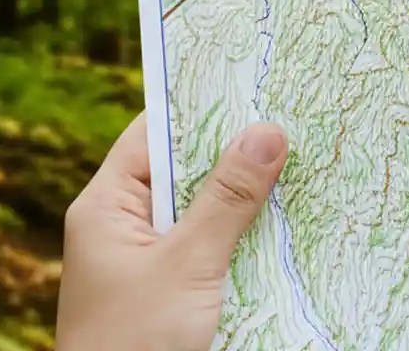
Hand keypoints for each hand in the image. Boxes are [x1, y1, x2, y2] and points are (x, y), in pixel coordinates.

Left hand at [55, 113, 288, 350]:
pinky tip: (288, 224)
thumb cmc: (137, 341)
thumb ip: (228, 198)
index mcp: (105, 206)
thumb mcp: (189, 263)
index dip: (199, 108)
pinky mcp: (173, 290)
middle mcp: (124, 226)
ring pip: (205, 211)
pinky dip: (245, 236)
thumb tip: (267, 130)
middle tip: (293, 121)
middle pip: (185, 172)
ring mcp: (149, 260)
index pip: (153, 134)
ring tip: (302, 165)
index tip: (252, 84)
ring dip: (247, 198)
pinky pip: (213, 248)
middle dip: (236, 152)